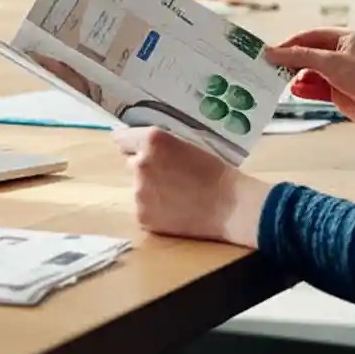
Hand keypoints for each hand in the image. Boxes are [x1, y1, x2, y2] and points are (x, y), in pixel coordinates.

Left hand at [114, 126, 271, 247]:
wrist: (231, 207)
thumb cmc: (217, 172)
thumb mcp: (189, 143)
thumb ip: (163, 143)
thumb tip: (144, 144)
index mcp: (153, 141)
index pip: (123, 137)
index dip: (131, 142)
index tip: (135, 146)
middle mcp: (141, 164)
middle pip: (131, 162)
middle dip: (144, 165)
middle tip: (168, 173)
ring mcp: (139, 192)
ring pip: (138, 186)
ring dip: (150, 188)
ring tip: (177, 194)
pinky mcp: (143, 216)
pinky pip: (144, 208)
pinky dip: (155, 209)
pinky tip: (176, 209)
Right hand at [263, 28, 354, 131]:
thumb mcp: (329, 62)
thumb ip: (299, 57)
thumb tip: (271, 52)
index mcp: (343, 40)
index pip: (309, 37)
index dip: (290, 44)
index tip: (272, 52)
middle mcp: (340, 55)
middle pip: (308, 55)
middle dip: (292, 62)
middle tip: (273, 68)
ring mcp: (339, 75)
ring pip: (309, 73)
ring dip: (297, 77)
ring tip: (284, 81)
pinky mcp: (338, 93)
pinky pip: (315, 89)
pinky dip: (305, 89)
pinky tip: (296, 91)